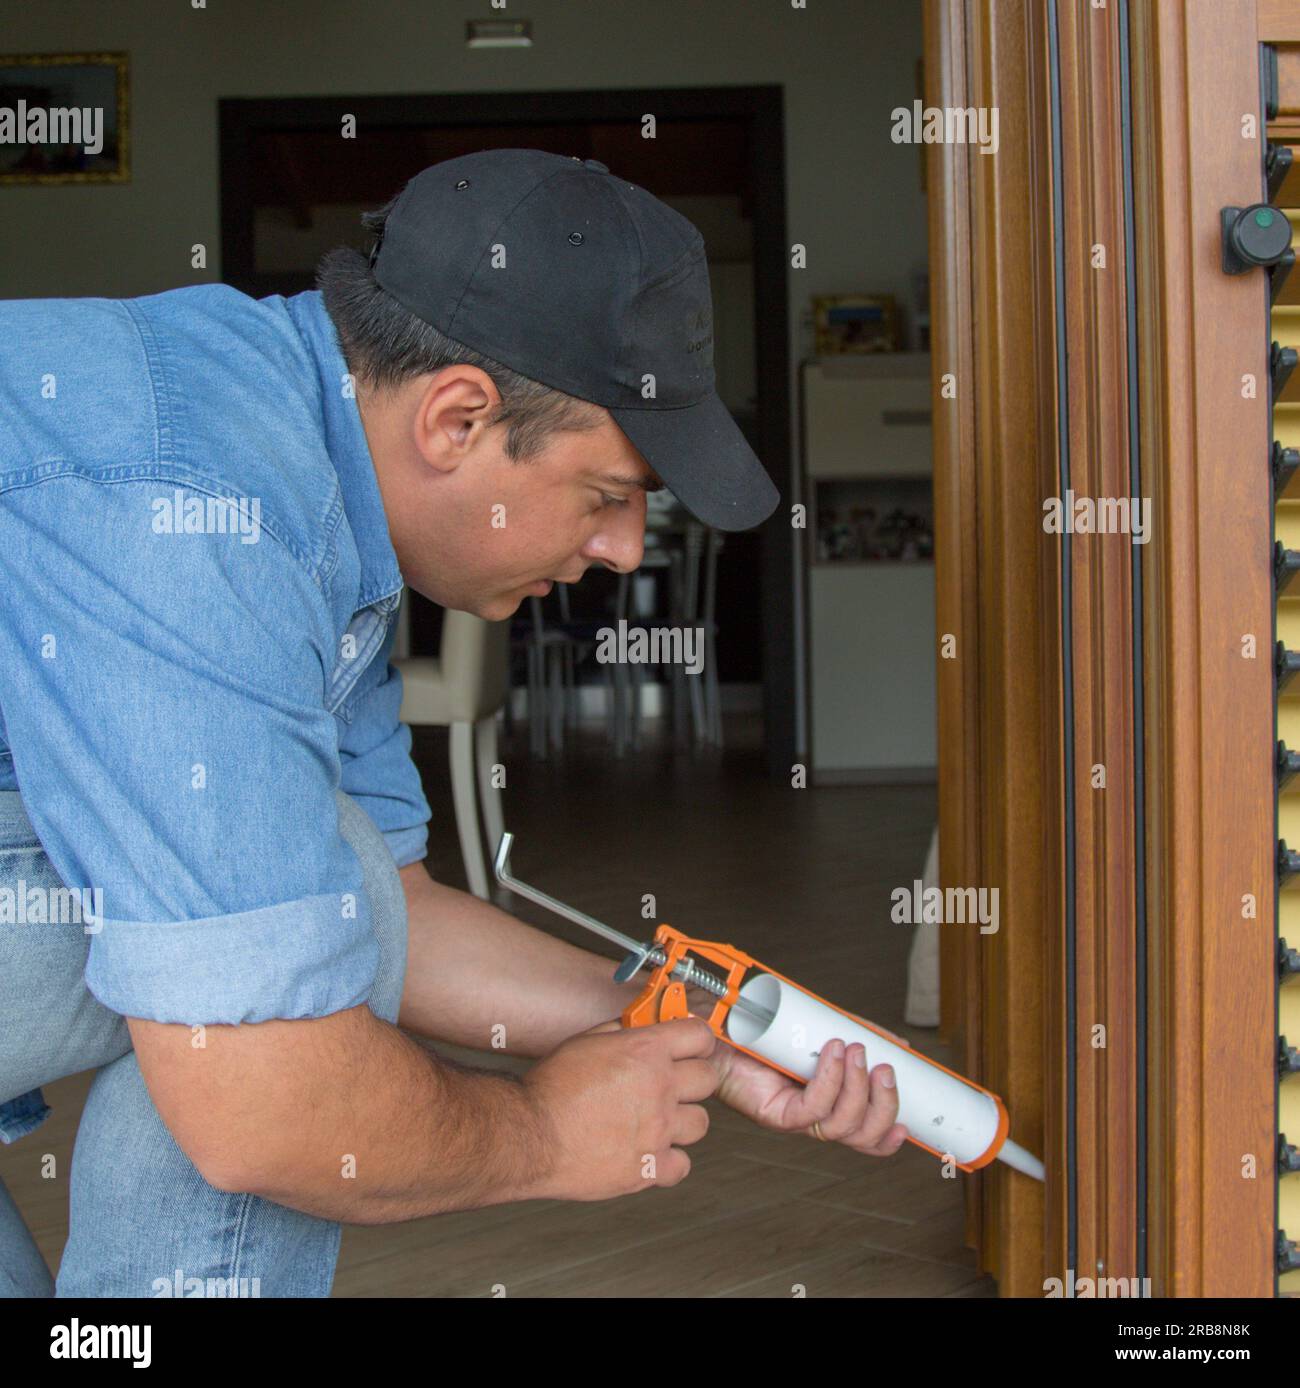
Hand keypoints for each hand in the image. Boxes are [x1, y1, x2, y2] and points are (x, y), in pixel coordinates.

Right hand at [522, 1016, 717, 1200]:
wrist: (529, 1135)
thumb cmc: (550, 1088)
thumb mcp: (585, 1041)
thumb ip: (620, 1032)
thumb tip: (637, 1027)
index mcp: (646, 1051)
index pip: (700, 1035)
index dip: (697, 1040)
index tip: (693, 1047)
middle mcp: (659, 1088)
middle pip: (708, 1078)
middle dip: (694, 1078)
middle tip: (675, 1083)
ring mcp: (658, 1130)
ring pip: (701, 1123)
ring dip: (683, 1120)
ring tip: (659, 1121)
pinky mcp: (649, 1168)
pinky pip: (682, 1165)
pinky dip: (669, 1162)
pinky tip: (650, 1154)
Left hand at [709, 1030, 908, 1156]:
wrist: (722, 1026)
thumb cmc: (767, 1029)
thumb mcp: (824, 1029)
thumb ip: (859, 1035)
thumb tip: (899, 1046)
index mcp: (829, 1103)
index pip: (865, 1136)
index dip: (888, 1135)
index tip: (908, 1123)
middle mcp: (813, 1117)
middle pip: (861, 1136)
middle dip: (882, 1105)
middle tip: (885, 1068)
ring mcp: (794, 1118)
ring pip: (841, 1126)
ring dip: (857, 1087)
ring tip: (856, 1050)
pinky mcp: (775, 1114)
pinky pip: (813, 1110)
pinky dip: (830, 1081)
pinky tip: (833, 1053)